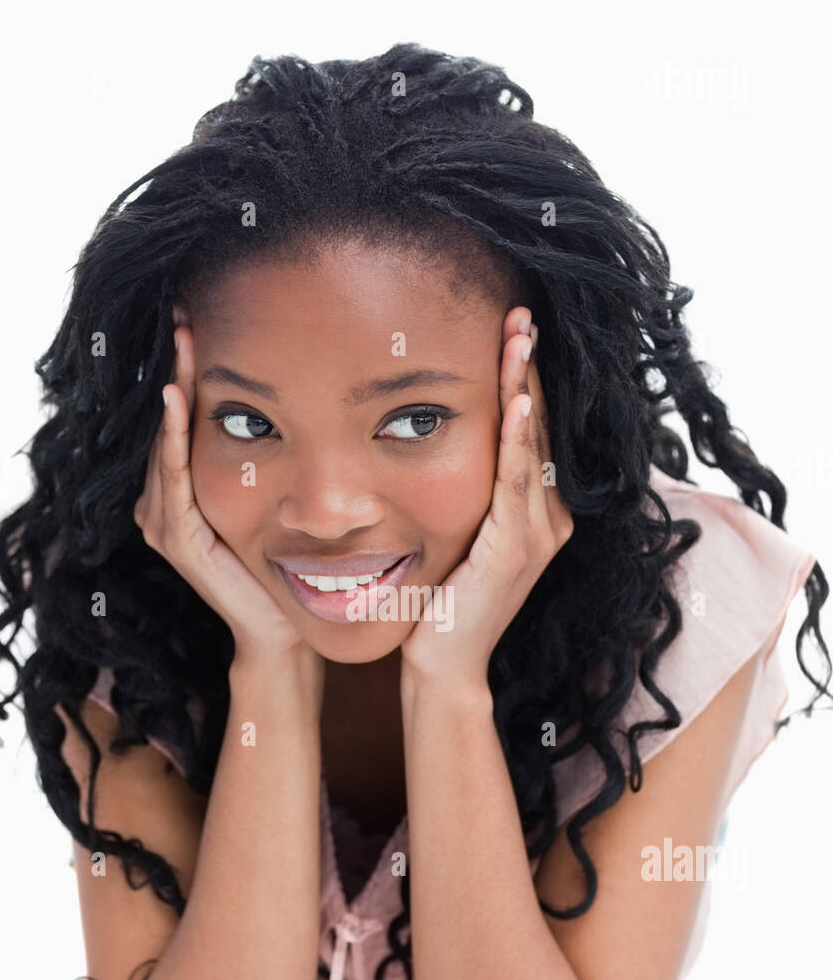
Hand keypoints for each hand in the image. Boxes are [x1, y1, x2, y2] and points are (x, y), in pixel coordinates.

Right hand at [133, 317, 322, 685]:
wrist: (280, 631)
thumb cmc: (285, 568)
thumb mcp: (274, 501)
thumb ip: (272, 459)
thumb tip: (308, 400)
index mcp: (182, 493)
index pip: (181, 418)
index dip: (187, 370)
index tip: (196, 317)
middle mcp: (162, 505)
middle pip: (166, 420)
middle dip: (176, 366)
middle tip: (182, 311)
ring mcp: (164, 522)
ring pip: (165, 439)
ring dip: (172, 388)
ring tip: (180, 339)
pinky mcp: (179, 539)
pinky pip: (173, 476)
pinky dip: (173, 436)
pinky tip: (177, 398)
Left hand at [400, 306, 573, 690]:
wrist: (441, 667)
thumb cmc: (439, 604)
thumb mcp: (455, 537)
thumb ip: (465, 498)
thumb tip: (429, 442)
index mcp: (538, 513)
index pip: (533, 431)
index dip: (526, 377)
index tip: (514, 327)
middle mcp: (549, 520)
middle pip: (541, 427)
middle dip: (531, 367)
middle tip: (522, 312)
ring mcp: (538, 536)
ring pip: (533, 446)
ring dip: (527, 387)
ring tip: (521, 336)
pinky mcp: (515, 551)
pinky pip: (517, 484)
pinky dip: (519, 441)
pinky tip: (518, 402)